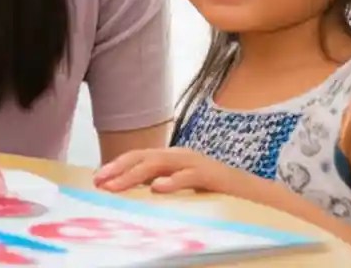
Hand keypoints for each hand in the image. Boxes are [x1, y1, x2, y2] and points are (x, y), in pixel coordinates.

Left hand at [93, 147, 264, 198]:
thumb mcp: (180, 188)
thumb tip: (128, 194)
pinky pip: (189, 176)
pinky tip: (157, 189)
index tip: (96, 179)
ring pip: (160, 163)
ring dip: (135, 174)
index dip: (115, 166)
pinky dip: (173, 181)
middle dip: (118, 168)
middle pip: (143, 157)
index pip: (137, 157)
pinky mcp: (212, 175)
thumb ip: (158, 186)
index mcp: (170, 159)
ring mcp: (195, 163)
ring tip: (116, 185)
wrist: (254, 194)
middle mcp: (179, 156)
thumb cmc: (213, 192)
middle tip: (99, 182)